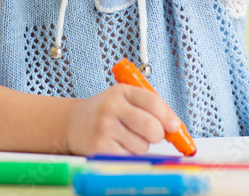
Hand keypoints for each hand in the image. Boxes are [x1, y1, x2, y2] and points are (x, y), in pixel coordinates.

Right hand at [64, 84, 182, 155]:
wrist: (73, 122)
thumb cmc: (105, 111)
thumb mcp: (125, 100)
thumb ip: (150, 108)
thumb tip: (175, 126)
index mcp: (121, 91)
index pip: (153, 102)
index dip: (168, 117)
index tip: (174, 126)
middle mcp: (111, 107)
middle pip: (151, 126)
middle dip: (157, 134)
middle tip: (152, 134)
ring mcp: (105, 128)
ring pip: (142, 146)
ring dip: (141, 146)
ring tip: (127, 137)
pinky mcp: (100, 147)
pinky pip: (128, 157)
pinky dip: (128, 154)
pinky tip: (118, 145)